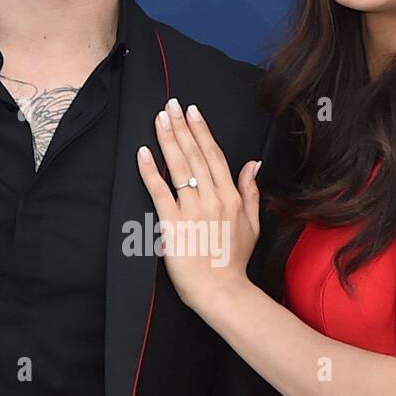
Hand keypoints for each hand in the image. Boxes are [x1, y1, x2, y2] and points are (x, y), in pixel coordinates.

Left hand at [137, 99, 260, 313]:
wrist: (221, 290)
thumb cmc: (233, 260)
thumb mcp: (252, 224)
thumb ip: (250, 191)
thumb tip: (252, 164)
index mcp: (231, 196)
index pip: (214, 156)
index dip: (202, 131)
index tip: (193, 112)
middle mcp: (213, 198)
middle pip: (195, 155)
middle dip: (182, 127)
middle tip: (171, 104)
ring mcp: (193, 210)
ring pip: (178, 167)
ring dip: (167, 140)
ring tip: (159, 119)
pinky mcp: (173, 224)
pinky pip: (160, 191)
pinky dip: (150, 171)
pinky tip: (143, 153)